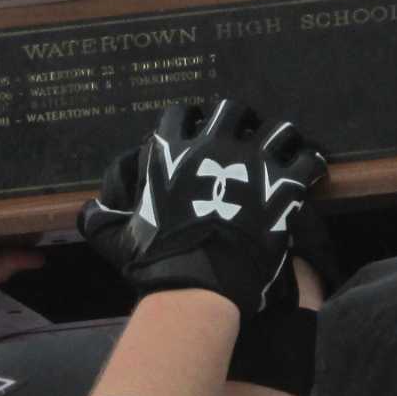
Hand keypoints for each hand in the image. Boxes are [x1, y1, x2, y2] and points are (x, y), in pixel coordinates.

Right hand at [78, 101, 327, 316]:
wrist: (199, 285)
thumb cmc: (155, 262)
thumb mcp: (116, 238)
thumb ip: (100, 219)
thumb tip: (86, 212)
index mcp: (172, 151)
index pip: (181, 115)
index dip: (192, 122)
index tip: (199, 131)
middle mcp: (213, 145)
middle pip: (232, 110)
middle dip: (239, 121)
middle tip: (245, 139)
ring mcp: (252, 161)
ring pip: (277, 128)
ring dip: (280, 137)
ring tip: (283, 150)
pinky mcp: (284, 184)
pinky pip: (307, 159)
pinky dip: (310, 164)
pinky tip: (309, 174)